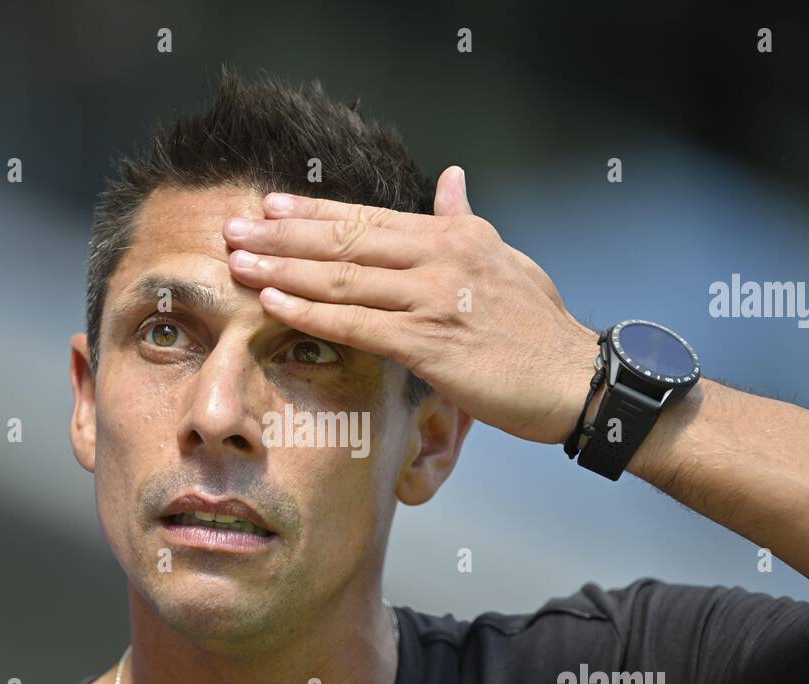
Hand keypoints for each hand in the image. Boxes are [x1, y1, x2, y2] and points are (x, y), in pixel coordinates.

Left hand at [223, 166, 600, 444]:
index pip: (369, 216)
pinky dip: (311, 312)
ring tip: (237, 261)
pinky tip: (273, 303)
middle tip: (233, 229)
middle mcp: (439, 258)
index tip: (269, 205)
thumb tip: (451, 180)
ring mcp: (433, 300)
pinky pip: (358, 325)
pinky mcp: (430, 345)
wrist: (575, 378)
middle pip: (345, 240)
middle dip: (283, 234)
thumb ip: (467, 220)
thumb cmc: (539, 327)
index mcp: (453, 236)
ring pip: (343, 278)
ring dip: (283, 269)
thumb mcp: (505, 258)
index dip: (314, 210)